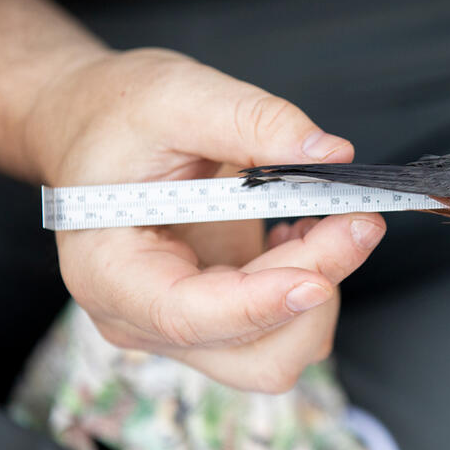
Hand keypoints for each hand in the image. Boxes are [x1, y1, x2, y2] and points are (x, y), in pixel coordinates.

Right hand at [28, 48, 384, 391]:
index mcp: (109, 273)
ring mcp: (186, 326)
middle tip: (355, 218)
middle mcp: (145, 319)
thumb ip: (255, 121)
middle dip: (314, 286)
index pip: (189, 317)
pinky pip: (285, 331)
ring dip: (320, 290)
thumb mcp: (177, 94)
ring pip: (279, 354)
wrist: (94, 128)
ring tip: (320, 220)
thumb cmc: (117, 115)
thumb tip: (333, 155)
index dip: (261, 304)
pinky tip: (298, 232)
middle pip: (252, 351)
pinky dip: (312, 285)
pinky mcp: (223, 316)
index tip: (320, 277)